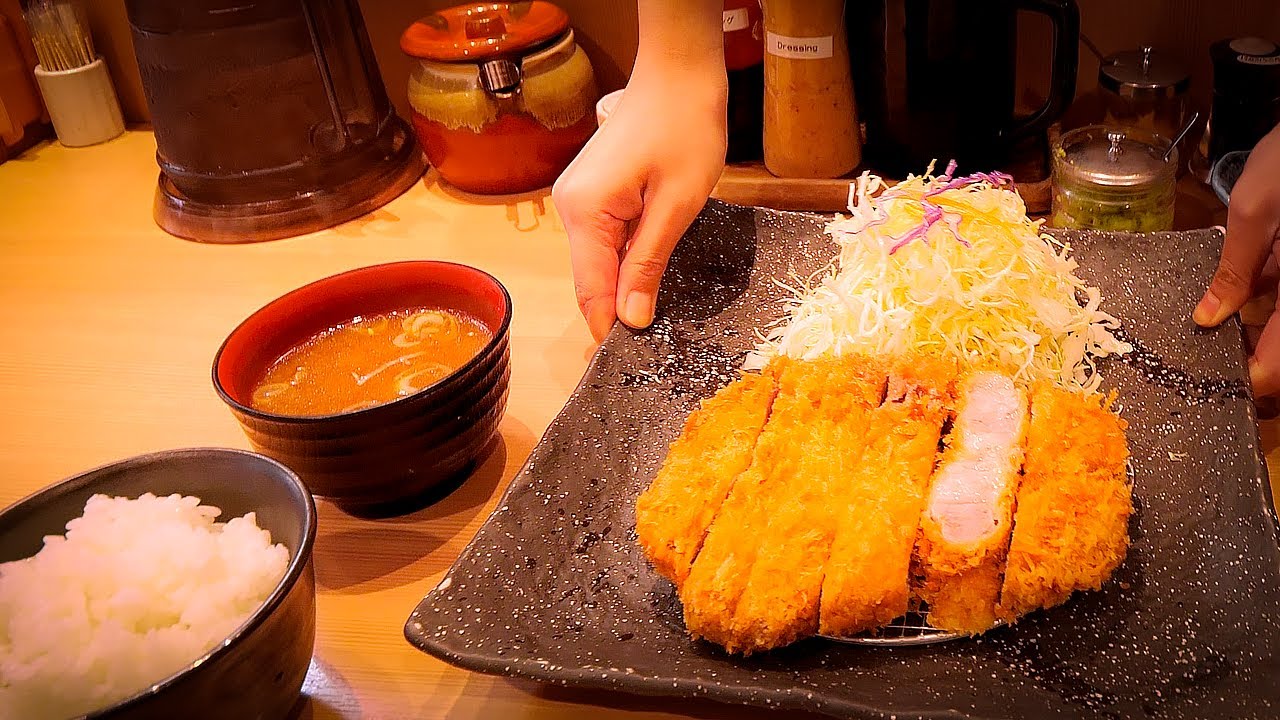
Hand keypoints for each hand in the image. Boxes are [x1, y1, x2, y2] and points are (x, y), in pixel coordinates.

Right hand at [552, 72, 726, 341]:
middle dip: (617, 310)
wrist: (679, 74)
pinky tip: (650, 269)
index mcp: (584, 212)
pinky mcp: (593, 192)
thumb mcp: (677, 206)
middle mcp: (570, 207)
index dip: (608, 328)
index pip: (590, 289)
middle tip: (652, 343)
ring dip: (624, 285)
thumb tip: (631, 320)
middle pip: (590, 279)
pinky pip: (605, 240)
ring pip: (598, 262)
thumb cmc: (684, 128)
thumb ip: (648, 264)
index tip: (627, 362)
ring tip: (655, 313)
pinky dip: (625, 259)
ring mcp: (578, 198)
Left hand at [1194, 125, 1279, 395]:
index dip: (1254, 381)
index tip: (1217, 387)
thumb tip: (1208, 317)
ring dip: (1260, 328)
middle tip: (1209, 359)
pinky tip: (1238, 287)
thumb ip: (1235, 268)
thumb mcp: (1257, 209)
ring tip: (1211, 327)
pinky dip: (1267, 291)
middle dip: (1256, 356)